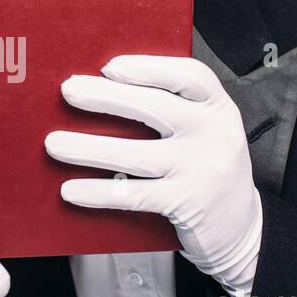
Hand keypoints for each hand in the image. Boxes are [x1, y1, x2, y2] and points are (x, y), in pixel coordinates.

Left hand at [44, 54, 261, 296]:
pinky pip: (132, 194)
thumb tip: (102, 89)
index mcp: (219, 107)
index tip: (110, 66)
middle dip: (106, 98)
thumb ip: (172, 109)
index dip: (148, 68)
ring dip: (88, 148)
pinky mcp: (186, 204)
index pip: (189, 76)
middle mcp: (214, 134)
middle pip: (155, 107)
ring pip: (135, 154)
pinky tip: (70, 190)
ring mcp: (201, 170)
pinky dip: (98, 192)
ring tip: (54, 143)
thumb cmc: (208, 169)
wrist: (242, 229)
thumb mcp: (204, 131)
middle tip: (69, 91)